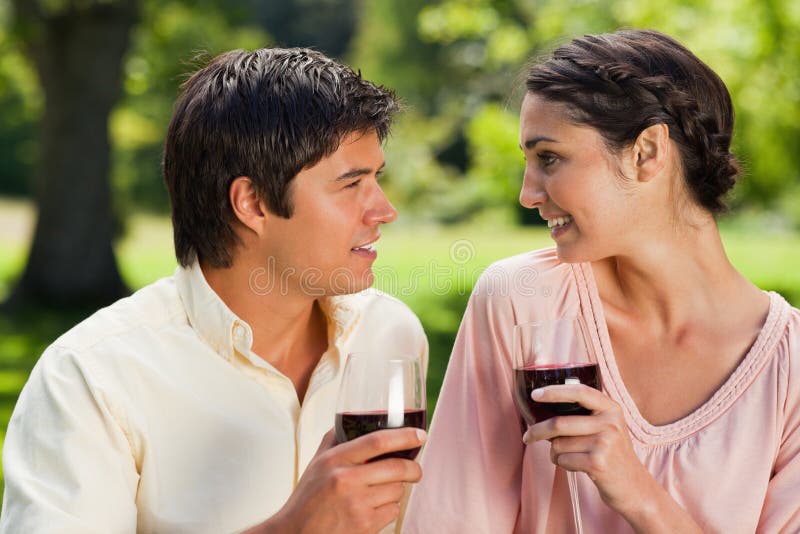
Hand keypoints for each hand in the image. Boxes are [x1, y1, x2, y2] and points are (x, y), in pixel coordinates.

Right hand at [253, 427, 425, 533]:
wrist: (296, 533)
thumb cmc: (308, 497)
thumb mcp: (317, 462)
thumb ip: (335, 439)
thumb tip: (355, 418)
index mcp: (335, 459)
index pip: (377, 441)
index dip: (404, 436)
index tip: (420, 435)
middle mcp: (346, 480)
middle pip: (396, 467)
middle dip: (414, 468)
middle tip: (416, 470)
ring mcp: (357, 504)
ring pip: (397, 490)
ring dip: (396, 490)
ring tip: (379, 492)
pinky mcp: (364, 526)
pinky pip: (393, 511)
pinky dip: (390, 509)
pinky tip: (373, 508)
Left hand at [521, 384, 650, 515]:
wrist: (634, 487)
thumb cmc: (612, 455)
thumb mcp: (608, 427)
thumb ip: (586, 415)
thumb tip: (543, 408)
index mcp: (611, 408)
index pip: (580, 392)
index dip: (555, 391)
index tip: (535, 395)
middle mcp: (610, 423)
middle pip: (560, 423)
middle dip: (538, 431)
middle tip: (527, 436)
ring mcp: (606, 443)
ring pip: (559, 444)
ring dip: (555, 453)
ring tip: (571, 457)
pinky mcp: (598, 463)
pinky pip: (563, 460)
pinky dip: (563, 464)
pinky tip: (578, 467)